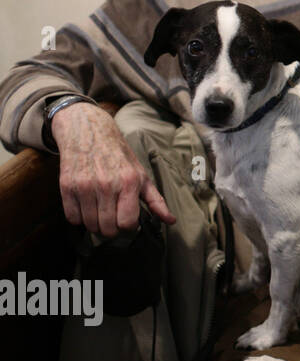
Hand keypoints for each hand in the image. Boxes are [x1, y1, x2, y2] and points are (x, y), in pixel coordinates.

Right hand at [50, 102, 175, 236]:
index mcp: (129, 182)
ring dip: (94, 223)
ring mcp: (85, 186)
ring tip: (99, 211)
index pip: (127, 223)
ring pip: (89, 225)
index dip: (128, 226)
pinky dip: (78, 217)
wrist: (88, 133)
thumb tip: (171, 221)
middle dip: (111, 228)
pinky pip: (71, 218)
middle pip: (107, 228)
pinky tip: (85, 206)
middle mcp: (107, 185)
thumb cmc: (119, 157)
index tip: (127, 220)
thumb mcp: (141, 175)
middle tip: (112, 218)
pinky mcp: (67, 186)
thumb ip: (156, 200)